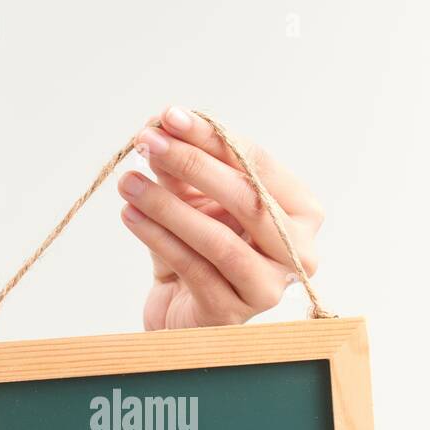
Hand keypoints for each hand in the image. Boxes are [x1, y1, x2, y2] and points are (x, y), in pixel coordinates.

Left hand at [119, 106, 324, 329]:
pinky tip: (129, 214)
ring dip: (167, 205)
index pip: (257, 163)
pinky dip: (158, 238)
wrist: (181, 310)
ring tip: (128, 182)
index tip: (167, 116)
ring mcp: (269, 286)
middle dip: (191, 164)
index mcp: (300, 211)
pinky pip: (194, 268)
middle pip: (247, 197)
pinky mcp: (234, 313)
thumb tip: (160, 127)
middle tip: (147, 142)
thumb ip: (184, 167)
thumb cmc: (198, 249)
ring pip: (218, 239)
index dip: (211, 136)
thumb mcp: (193, 199)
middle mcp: (298, 251)